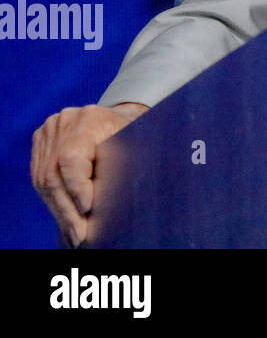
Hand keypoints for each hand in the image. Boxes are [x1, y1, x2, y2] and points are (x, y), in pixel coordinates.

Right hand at [31, 102, 149, 247]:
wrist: (123, 119)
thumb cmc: (136, 137)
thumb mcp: (136, 148)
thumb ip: (120, 170)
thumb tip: (106, 207)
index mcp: (90, 118)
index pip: (71, 158)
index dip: (76, 187)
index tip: (87, 209)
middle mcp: (65, 121)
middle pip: (55, 173)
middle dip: (68, 209)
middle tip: (80, 236)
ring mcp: (51, 130)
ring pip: (45, 179)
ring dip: (59, 210)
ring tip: (74, 233)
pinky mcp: (43, 141)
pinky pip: (41, 176)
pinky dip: (54, 200)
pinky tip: (65, 218)